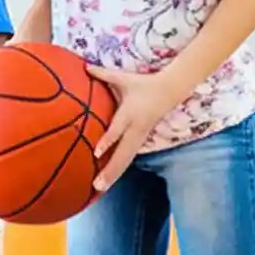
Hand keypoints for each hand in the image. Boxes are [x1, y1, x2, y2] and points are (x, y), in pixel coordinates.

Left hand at [87, 67, 184, 191]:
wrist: (169, 90)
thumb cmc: (142, 84)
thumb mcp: (123, 78)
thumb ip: (103, 74)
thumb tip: (85, 66)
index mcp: (129, 114)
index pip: (117, 130)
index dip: (108, 141)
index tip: (96, 153)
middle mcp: (135, 129)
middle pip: (122, 154)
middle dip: (110, 170)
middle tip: (96, 184)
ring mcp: (139, 137)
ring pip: (126, 160)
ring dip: (113, 175)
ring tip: (99, 189)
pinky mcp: (140, 141)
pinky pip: (128, 158)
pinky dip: (119, 170)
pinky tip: (108, 180)